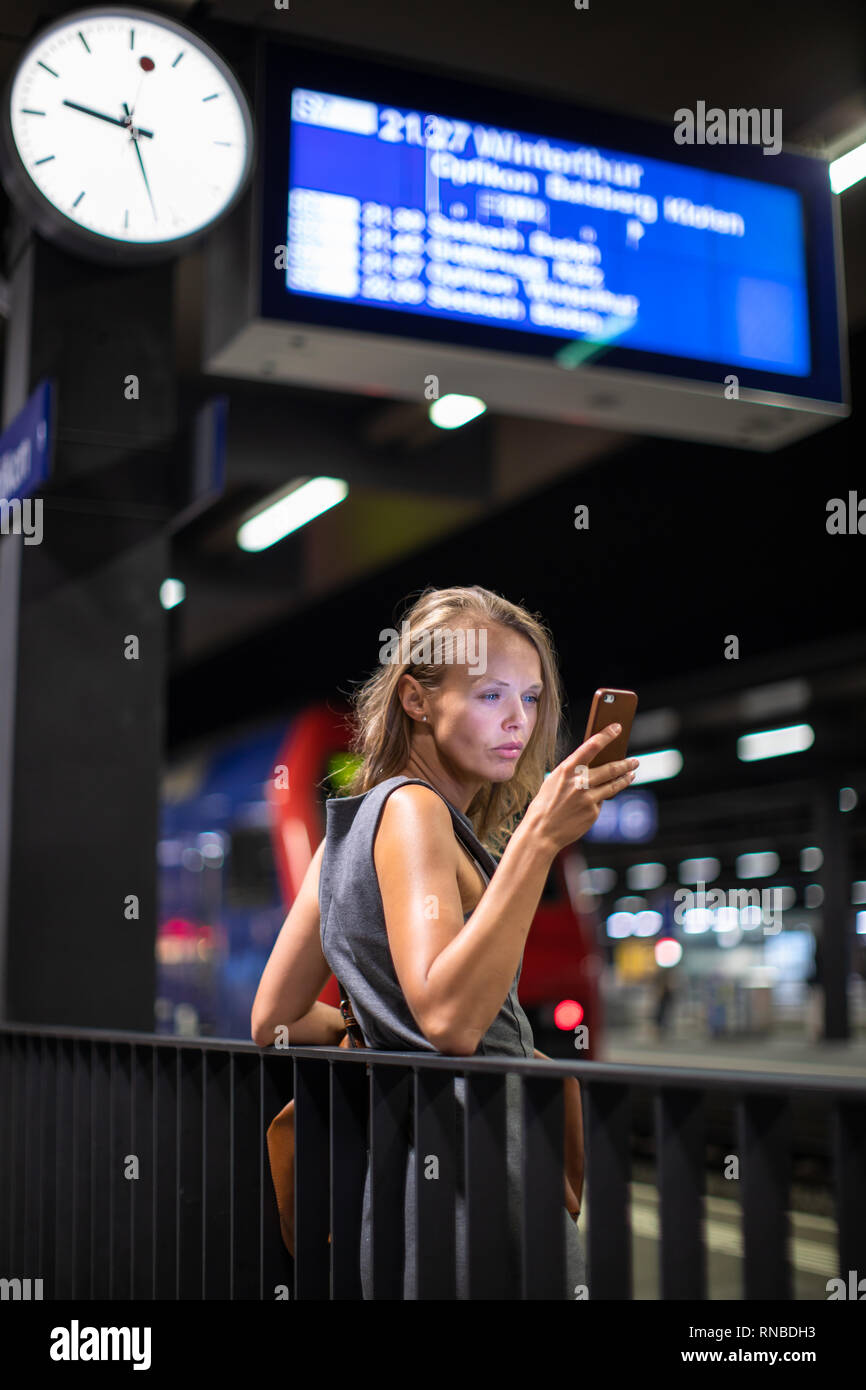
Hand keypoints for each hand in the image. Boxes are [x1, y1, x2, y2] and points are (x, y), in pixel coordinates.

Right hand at [524, 723, 638, 854]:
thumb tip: (593, 764)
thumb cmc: (545, 804)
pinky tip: (599, 798)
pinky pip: (602, 801)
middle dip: (626, 763)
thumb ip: (572, 772)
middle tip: (634, 761)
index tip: (617, 728)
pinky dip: (602, 798)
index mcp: (567, 769)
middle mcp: (580, 782)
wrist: (541, 831)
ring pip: (613, 785)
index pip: (591, 746)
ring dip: (625, 778)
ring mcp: (588, 798)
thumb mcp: (554, 780)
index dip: (607, 735)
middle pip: (610, 768)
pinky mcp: (593, 812)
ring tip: (631, 774)